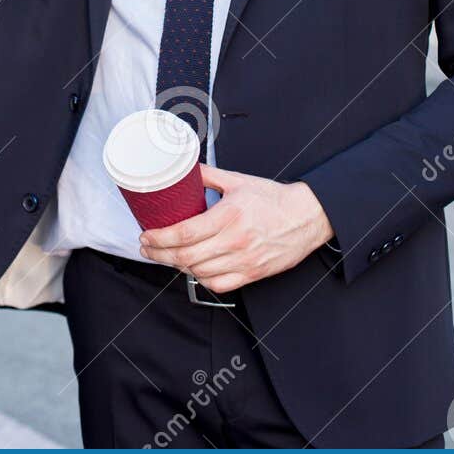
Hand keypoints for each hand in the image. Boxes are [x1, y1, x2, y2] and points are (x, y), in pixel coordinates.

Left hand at [138, 165, 333, 292]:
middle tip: (147, 248)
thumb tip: (184, 169)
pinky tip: (193, 269)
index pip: (186, 232)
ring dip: (177, 266)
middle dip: (160, 254)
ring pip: (200, 272)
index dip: (161, 237)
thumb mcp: (238, 180)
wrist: (306, 217)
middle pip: (187, 255)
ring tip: (166, 256)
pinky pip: (218, 284)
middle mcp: (235, 240)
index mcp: (230, 215)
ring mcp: (244, 260)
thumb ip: (208, 176)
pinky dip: (201, 279)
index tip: (147, 235)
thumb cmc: (273, 199)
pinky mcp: (252, 273)